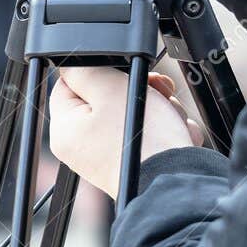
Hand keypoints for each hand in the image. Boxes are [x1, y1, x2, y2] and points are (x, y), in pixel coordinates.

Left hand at [48, 66, 203, 198]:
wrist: (181, 182)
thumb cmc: (144, 140)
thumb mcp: (109, 89)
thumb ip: (85, 70)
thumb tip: (72, 64)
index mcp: (65, 129)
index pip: (71, 83)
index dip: (102, 72)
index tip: (125, 72)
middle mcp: (82, 146)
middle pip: (106, 97)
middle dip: (138, 90)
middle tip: (156, 92)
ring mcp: (109, 157)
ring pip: (133, 113)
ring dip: (159, 108)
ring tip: (169, 118)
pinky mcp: (136, 164)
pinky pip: (149, 135)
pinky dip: (167, 131)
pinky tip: (177, 135)